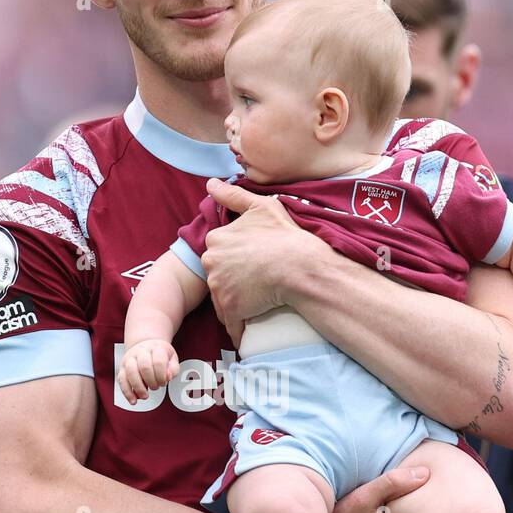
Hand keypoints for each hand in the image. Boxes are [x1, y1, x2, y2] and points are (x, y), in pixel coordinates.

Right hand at [118, 339, 179, 402]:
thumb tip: (168, 377)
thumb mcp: (172, 358)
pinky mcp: (122, 368)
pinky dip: (127, 392)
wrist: (145, 344)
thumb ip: (173, 368)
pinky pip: (121, 380)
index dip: (161, 375)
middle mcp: (141, 351)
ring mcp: (130, 359)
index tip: (164, 382)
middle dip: (151, 381)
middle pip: (144, 366)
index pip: (158, 361)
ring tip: (145, 396)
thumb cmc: (159, 354)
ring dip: (139, 387)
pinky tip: (133, 400)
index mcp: (155, 348)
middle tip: (155, 387)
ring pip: (131, 372)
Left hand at [203, 179, 328, 346]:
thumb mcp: (261, 207)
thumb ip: (233, 195)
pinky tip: (249, 328)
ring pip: (223, 299)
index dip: (235, 260)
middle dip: (232, 281)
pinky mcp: (230, 309)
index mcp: (216, 239)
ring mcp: (219, 288)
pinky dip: (238, 328)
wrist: (300, 267)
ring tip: (258, 302)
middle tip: (256, 283)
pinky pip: (231, 323)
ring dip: (236, 303)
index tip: (251, 264)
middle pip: (218, 276)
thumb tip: (211, 183)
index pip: (218, 253)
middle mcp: (211, 263)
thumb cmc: (284, 236)